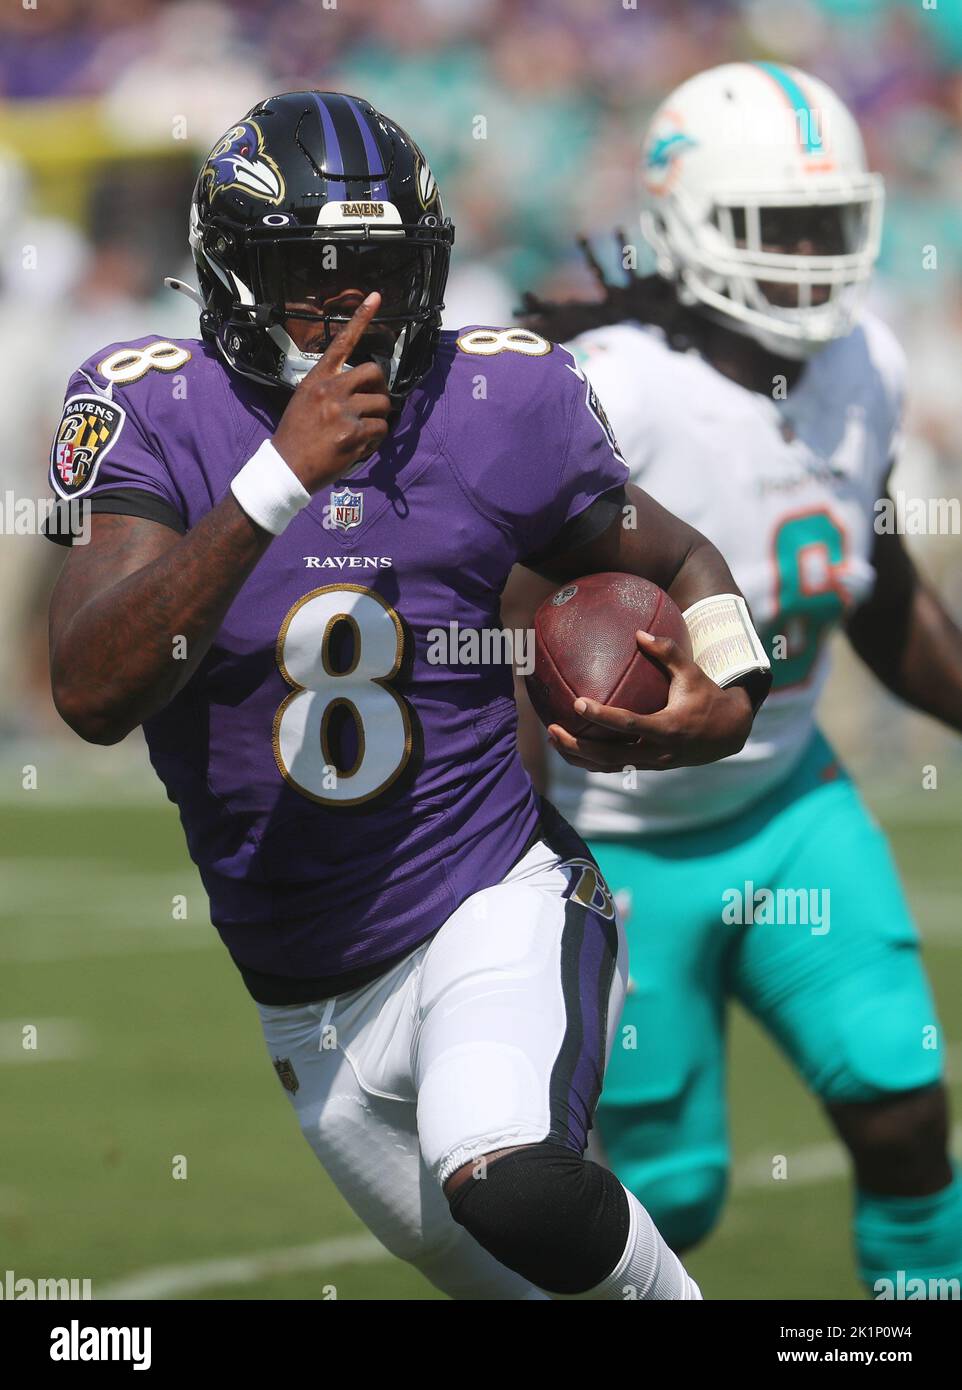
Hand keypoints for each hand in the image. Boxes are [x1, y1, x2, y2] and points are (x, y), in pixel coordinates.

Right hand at [271, 292, 391, 492]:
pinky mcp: (353, 434)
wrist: (285, 468)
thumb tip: (356, 390)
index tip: (375, 297)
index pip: (341, 342)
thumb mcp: (304, 401)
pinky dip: (376, 440)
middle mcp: (331, 390)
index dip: (361, 318)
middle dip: (380, 388)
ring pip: (383, 404)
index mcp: (317, 379)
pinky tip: (361, 447)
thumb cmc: (295, 437)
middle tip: (373, 403)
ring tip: (362, 432)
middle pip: (374, 372)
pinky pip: (381, 429)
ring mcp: (343, 412)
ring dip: (378, 418)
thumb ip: (328, 390)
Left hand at [547, 630, 753, 772]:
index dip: (602, 716)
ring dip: (579, 756)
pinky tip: (572, 745)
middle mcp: (658, 751)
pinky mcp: (648, 766)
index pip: (629, 724)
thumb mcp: (692, 671)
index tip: (578, 703)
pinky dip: (591, 759)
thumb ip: (668, 651)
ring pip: (608, 767)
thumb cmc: (706, 696)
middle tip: (552, 728)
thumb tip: (639, 632)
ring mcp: (652, 763)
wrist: (728, 733)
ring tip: (554, 739)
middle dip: (578, 745)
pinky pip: (614, 767)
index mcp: (669, 728)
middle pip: (610, 755)